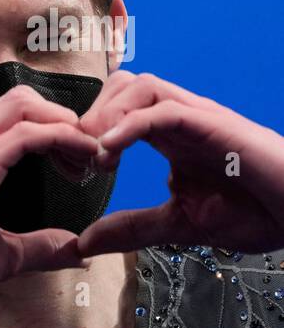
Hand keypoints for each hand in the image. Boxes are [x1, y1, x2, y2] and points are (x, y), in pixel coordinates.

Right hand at [0, 85, 97, 327]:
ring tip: (90, 159)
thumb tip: (75, 248)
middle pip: (21, 99)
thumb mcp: (0, 254)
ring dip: (67, 125)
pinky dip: (63, 139)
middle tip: (89, 158)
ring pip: (25, 105)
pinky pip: (28, 134)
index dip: (52, 129)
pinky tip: (83, 161)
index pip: (12, 116)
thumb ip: (38, 246)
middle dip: (64, 119)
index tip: (78, 165)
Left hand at [75, 70, 283, 254]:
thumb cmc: (253, 213)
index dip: (87, 130)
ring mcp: (199, 118)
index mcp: (168, 136)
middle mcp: (180, 119)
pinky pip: (165, 109)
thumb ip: (130, 228)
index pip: (115, 108)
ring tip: (99, 156)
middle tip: (81, 158)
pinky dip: (131, 123)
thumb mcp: (176, 224)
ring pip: (142, 85)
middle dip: (92, 114)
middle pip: (122, 85)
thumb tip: (82, 243)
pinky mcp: (216, 125)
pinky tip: (110, 150)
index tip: (74, 168)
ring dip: (109, 115)